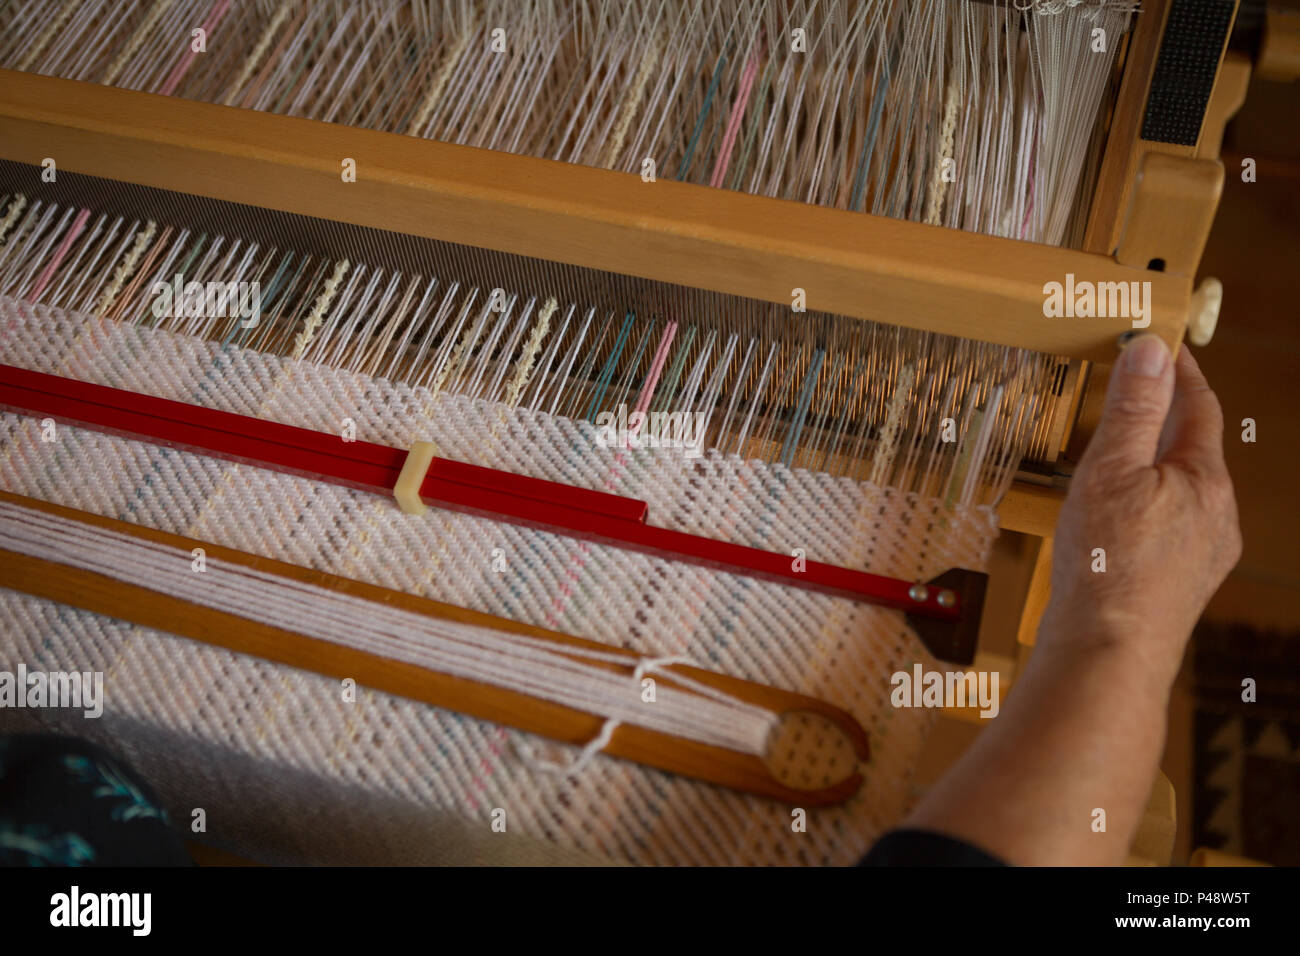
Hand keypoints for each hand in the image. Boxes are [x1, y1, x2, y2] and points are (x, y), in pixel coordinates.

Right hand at [1039, 335, 1241, 690]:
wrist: (1107, 654)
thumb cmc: (1108, 566)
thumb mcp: (1112, 470)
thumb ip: (1134, 410)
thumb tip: (1152, 350)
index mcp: (1207, 482)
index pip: (1199, 408)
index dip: (1179, 372)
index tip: (1160, 346)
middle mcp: (1216, 519)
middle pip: (1191, 451)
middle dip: (1164, 420)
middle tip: (1131, 394)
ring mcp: (1200, 556)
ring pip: (1179, 493)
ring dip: (1151, 467)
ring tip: (1115, 455)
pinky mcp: (1175, 585)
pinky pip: (1165, 528)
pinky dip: (1142, 506)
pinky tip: (1111, 519)